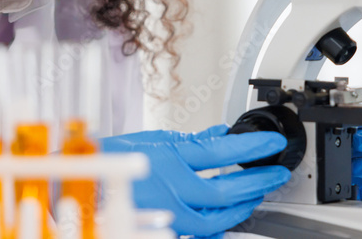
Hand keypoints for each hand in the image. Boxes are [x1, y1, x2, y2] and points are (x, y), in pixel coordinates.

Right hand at [101, 124, 290, 236]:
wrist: (83, 184)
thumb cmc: (110, 159)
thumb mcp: (152, 139)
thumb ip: (190, 140)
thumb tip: (220, 133)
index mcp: (168, 159)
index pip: (223, 151)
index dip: (253, 146)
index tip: (272, 143)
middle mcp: (171, 189)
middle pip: (226, 190)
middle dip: (258, 181)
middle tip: (277, 173)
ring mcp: (168, 214)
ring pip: (217, 219)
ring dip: (242, 207)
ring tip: (256, 195)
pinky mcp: (165, 229)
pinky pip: (199, 233)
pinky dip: (217, 226)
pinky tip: (227, 219)